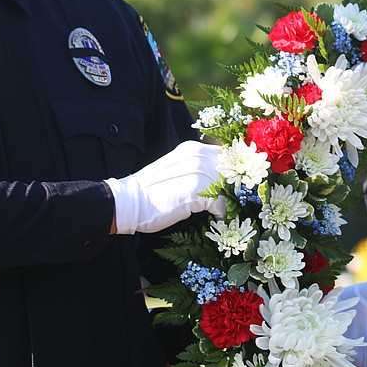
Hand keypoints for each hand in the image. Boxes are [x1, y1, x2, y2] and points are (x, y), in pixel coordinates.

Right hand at [105, 141, 224, 233]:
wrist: (128, 202)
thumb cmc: (152, 191)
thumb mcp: (177, 169)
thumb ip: (197, 168)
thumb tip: (222, 177)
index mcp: (193, 149)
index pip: (227, 155)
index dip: (235, 171)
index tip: (238, 186)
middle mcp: (197, 155)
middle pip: (231, 170)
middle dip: (236, 187)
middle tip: (236, 201)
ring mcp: (197, 171)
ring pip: (228, 186)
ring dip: (229, 201)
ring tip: (225, 211)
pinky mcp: (195, 190)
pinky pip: (220, 202)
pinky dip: (220, 212)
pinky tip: (216, 217)